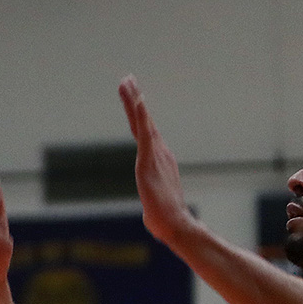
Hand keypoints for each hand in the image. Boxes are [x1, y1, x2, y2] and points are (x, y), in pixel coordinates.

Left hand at [119, 77, 196, 247]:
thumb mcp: (155, 210)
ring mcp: (155, 154)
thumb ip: (153, 207)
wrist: (175, 225)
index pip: (145, 133)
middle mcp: (159, 152)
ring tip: (127, 81)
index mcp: (158, 161)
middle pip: (143, 121)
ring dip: (134, 100)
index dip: (139, 115)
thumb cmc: (166, 222)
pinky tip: (137, 99)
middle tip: (127, 79)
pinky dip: (141, 114)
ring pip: (142, 121)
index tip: (134, 97)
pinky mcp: (149, 159)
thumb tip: (153, 219)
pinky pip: (144, 132)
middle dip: (135, 99)